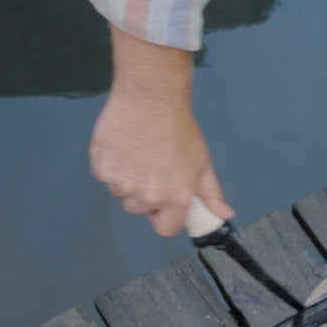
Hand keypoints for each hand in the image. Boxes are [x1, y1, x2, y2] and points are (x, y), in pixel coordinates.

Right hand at [91, 25, 234, 235]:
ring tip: (137, 153)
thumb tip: (225, 214)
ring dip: (127, 180)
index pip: (166, 228)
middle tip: (151, 167)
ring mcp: (121, 183)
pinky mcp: (101, 169)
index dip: (165, 215)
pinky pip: (105, 177)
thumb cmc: (181, 130)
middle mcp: (146, 196)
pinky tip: (122, 145)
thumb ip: (211, 193)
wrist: (151, 98)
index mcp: (175, 197)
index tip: (164, 199)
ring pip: (121, 193)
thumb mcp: (202, 162)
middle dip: (146, 194)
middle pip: (140, 209)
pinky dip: (111, 165)